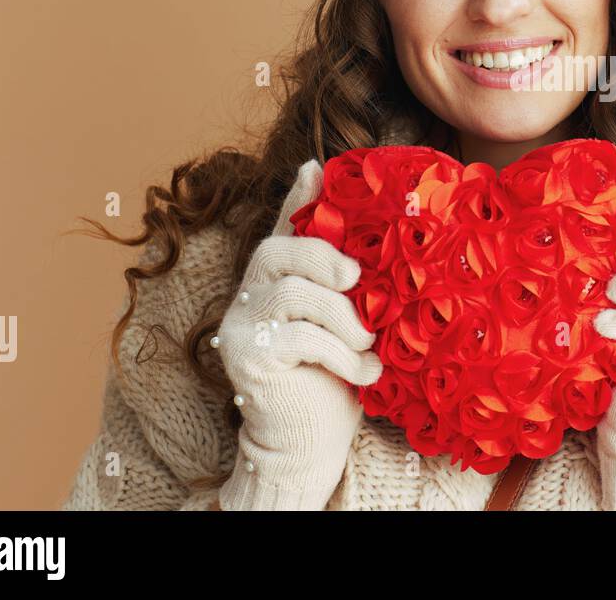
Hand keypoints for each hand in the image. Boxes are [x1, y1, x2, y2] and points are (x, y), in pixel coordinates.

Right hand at [216, 159, 382, 509]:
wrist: (309, 444)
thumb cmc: (334, 382)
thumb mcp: (350, 326)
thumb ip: (352, 290)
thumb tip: (374, 250)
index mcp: (276, 280)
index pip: (283, 228)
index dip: (298, 197)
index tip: (317, 170)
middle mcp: (249, 296)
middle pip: (278, 250)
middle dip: (324, 258)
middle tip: (357, 281)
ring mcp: (241, 326)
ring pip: (294, 292)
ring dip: (342, 317)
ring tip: (365, 344)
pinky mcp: (246, 357)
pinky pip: (300, 336)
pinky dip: (341, 353)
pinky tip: (361, 373)